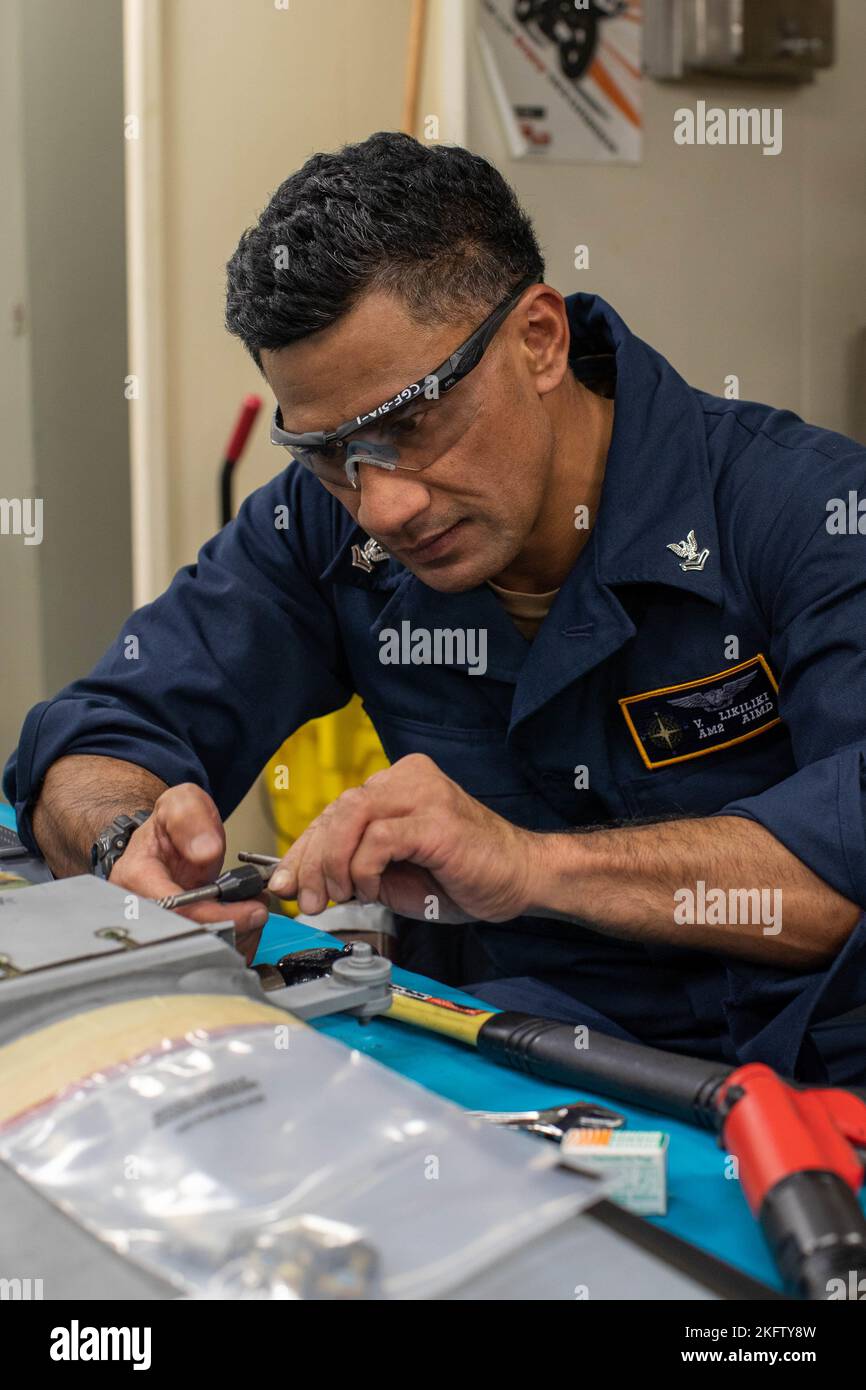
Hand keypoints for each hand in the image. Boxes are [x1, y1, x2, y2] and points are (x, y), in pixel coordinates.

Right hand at [108, 783, 268, 959]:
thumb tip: (206, 851)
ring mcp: (157, 931)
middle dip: (232, 928)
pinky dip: (235, 944)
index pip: (173, 910)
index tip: (249, 909)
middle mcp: (140, 911)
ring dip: (238, 937)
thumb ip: (190, 818)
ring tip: (254, 910)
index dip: (214, 914)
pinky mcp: (176, 942)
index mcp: (135, 878)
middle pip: (187, 938)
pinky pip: (208, 957)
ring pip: (200, 955)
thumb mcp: (178, 804)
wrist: (161, 846)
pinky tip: (244, 923)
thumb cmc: (167, 829)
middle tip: (258, 910)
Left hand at [267, 754, 537, 923]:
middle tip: (307, 900)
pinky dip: (365, 869)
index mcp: (397, 785)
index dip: (303, 848)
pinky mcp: (434, 819)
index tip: (285, 882)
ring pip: (349, 818)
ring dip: (333, 864)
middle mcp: (406, 779)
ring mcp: (422, 794)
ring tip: (341, 896)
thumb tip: (304, 883)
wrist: (523, 878)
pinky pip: (378, 839)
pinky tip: (375, 889)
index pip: (334, 811)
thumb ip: (353, 869)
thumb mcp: (394, 875)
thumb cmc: (464, 876)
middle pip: (335, 811)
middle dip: (310, 861)